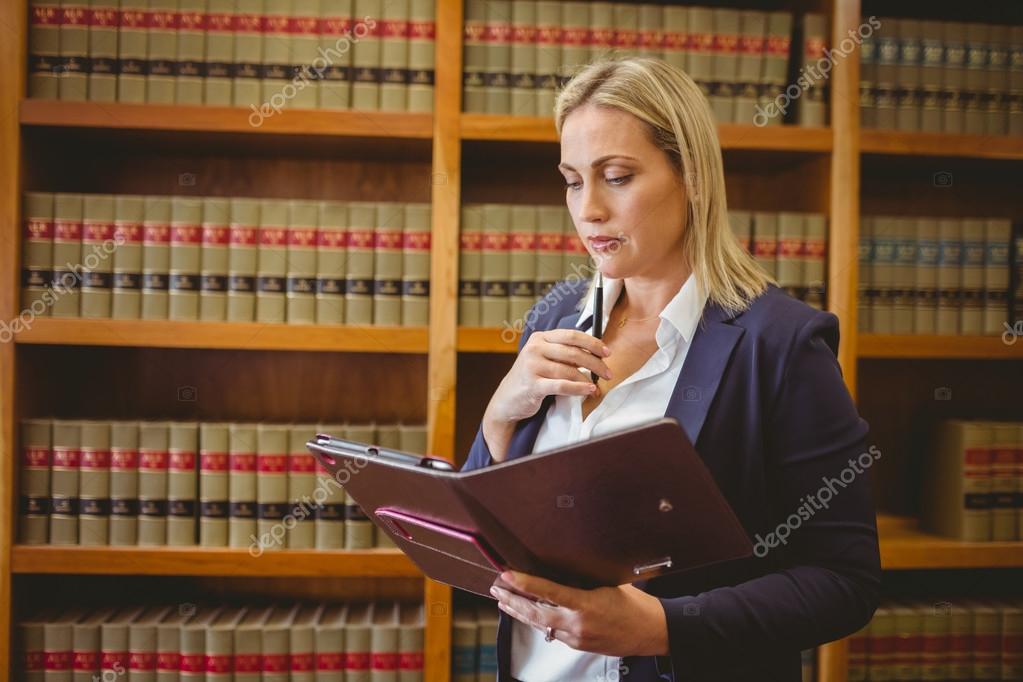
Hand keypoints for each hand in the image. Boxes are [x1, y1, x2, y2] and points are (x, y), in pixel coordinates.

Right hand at [483, 330, 611, 460]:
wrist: (507, 399)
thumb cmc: (532, 377)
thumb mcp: (544, 359)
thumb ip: (564, 353)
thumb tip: (596, 354)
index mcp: (540, 338)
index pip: (572, 335)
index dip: (592, 343)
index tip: (607, 352)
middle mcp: (534, 349)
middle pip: (573, 353)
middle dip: (595, 363)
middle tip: (608, 373)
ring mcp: (532, 366)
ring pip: (569, 370)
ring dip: (588, 379)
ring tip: (598, 387)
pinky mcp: (532, 384)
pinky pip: (562, 385)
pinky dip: (579, 388)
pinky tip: (590, 391)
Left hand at [489, 570, 668, 657]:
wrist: (651, 632)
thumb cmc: (635, 605)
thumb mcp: (609, 584)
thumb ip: (583, 581)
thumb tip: (560, 570)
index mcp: (586, 604)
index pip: (548, 592)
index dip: (525, 583)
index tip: (507, 575)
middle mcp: (578, 624)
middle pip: (536, 614)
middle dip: (513, 601)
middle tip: (497, 589)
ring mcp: (577, 637)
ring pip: (542, 625)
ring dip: (521, 612)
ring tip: (504, 601)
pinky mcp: (579, 645)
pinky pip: (553, 632)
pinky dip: (539, 621)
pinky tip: (529, 613)